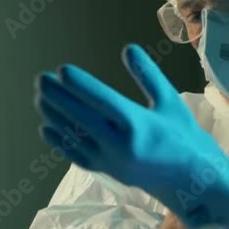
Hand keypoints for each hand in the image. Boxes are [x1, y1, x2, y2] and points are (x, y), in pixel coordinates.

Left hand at [35, 44, 228, 228]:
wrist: (188, 179)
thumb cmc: (182, 135)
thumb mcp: (169, 101)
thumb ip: (148, 75)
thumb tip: (128, 48)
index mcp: (139, 124)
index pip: (103, 100)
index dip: (80, 85)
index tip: (61, 70)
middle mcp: (121, 144)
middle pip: (81, 117)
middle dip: (58, 97)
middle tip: (40, 79)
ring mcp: (111, 160)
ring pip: (74, 136)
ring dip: (54, 115)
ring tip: (40, 96)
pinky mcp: (106, 171)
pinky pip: (76, 155)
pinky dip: (59, 141)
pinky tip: (46, 126)